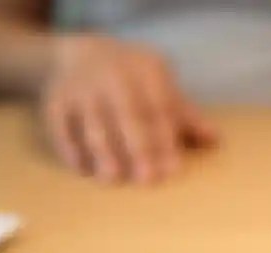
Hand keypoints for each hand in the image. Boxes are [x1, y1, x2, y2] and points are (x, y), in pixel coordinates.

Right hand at [40, 35, 217, 182]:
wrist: (79, 54)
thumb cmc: (131, 80)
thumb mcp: (159, 85)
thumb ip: (184, 114)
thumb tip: (215, 141)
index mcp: (144, 70)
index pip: (158, 107)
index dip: (165, 139)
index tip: (173, 170)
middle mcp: (112, 76)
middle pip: (127, 115)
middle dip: (138, 148)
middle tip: (147, 180)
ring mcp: (81, 88)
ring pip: (94, 123)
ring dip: (103, 151)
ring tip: (113, 179)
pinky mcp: (55, 101)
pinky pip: (61, 127)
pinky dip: (70, 148)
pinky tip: (81, 170)